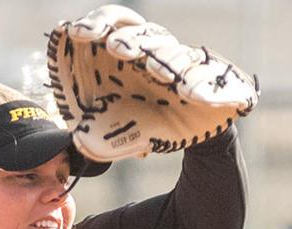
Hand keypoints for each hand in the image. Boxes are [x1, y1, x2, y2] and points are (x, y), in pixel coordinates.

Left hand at [46, 5, 258, 162]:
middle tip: (117, 49)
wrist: (180, 140)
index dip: (97, 23)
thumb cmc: (136, 124)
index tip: (77, 32)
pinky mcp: (214, 82)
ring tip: (159, 73)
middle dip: (131, 38)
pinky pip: (214, 78)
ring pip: (179, 54)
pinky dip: (204, 85)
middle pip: (146, 33)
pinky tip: (191, 94)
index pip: (112, 23)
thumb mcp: (106, 133)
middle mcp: (155, 52)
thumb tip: (80, 142)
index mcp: (124, 52)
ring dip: (167, 60)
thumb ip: (91, 134)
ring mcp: (186, 66)